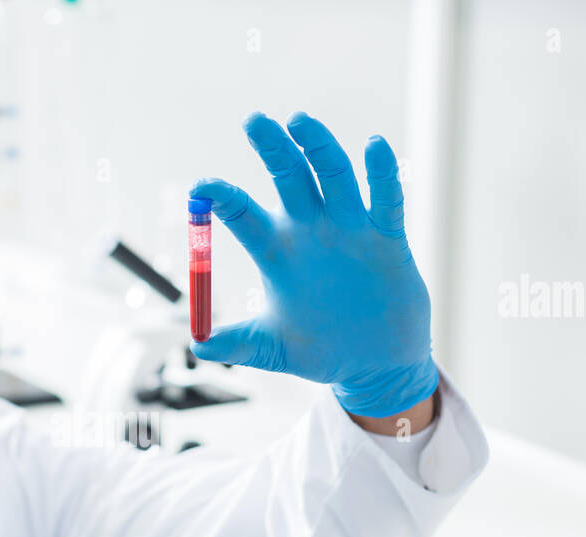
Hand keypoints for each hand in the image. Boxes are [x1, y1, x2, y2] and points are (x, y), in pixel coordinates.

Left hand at [189, 111, 437, 417]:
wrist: (374, 365)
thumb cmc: (321, 352)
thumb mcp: (272, 350)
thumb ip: (238, 344)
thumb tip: (198, 346)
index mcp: (276, 250)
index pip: (242, 212)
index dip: (221, 197)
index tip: (199, 188)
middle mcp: (311, 230)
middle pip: (289, 176)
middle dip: (272, 148)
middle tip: (253, 122)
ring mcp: (350, 228)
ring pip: (334, 175)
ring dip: (319, 146)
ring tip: (300, 123)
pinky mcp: (388, 238)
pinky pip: (386, 199)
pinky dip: (382, 174)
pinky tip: (374, 147)